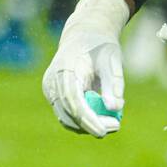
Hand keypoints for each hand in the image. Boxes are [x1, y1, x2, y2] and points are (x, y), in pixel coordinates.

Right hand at [42, 0, 130, 136]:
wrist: (84, 35)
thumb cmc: (100, 46)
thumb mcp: (112, 59)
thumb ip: (113, 83)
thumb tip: (115, 108)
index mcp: (65, 68)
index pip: (73, 99)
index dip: (87, 118)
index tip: (103, 131)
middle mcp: (53, 81)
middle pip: (68, 112)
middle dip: (91, 125)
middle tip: (116, 125)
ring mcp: (50, 89)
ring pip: (66, 118)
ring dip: (88, 125)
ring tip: (113, 122)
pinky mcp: (54, 96)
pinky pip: (67, 114)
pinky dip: (83, 120)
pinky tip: (102, 119)